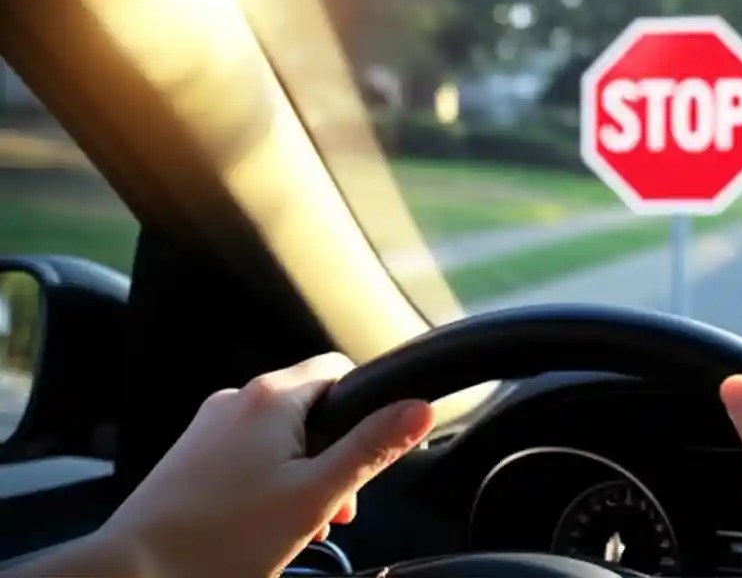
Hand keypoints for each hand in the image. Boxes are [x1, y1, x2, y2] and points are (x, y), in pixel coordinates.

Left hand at [92, 353, 432, 576]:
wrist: (137, 572)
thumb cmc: (222, 540)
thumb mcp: (316, 495)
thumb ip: (371, 448)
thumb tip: (419, 409)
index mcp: (272, 397)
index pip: (341, 369)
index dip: (365, 411)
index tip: (367, 457)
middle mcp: (238, 400)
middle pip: (312, 411)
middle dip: (332, 459)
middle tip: (332, 510)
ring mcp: (209, 427)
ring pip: (280, 438)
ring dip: (301, 477)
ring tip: (296, 527)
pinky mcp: (190, 456)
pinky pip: (247, 455)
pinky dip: (266, 484)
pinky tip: (262, 526)